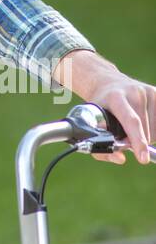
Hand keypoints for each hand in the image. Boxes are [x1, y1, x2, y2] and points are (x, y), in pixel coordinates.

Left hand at [53, 49, 153, 164]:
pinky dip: (153, 129)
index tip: (142, 158)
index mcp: (116, 98)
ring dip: (146, 136)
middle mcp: (134, 92)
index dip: (137, 141)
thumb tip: (121, 159)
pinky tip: (143, 123)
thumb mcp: (93, 125)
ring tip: (133, 127)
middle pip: (145, 130)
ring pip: (155, 129)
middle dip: (138, 142)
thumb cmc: (102, 109)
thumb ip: (102, 147)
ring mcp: (147, 91)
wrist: (109, 85)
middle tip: (126, 137)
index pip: (131, 122)